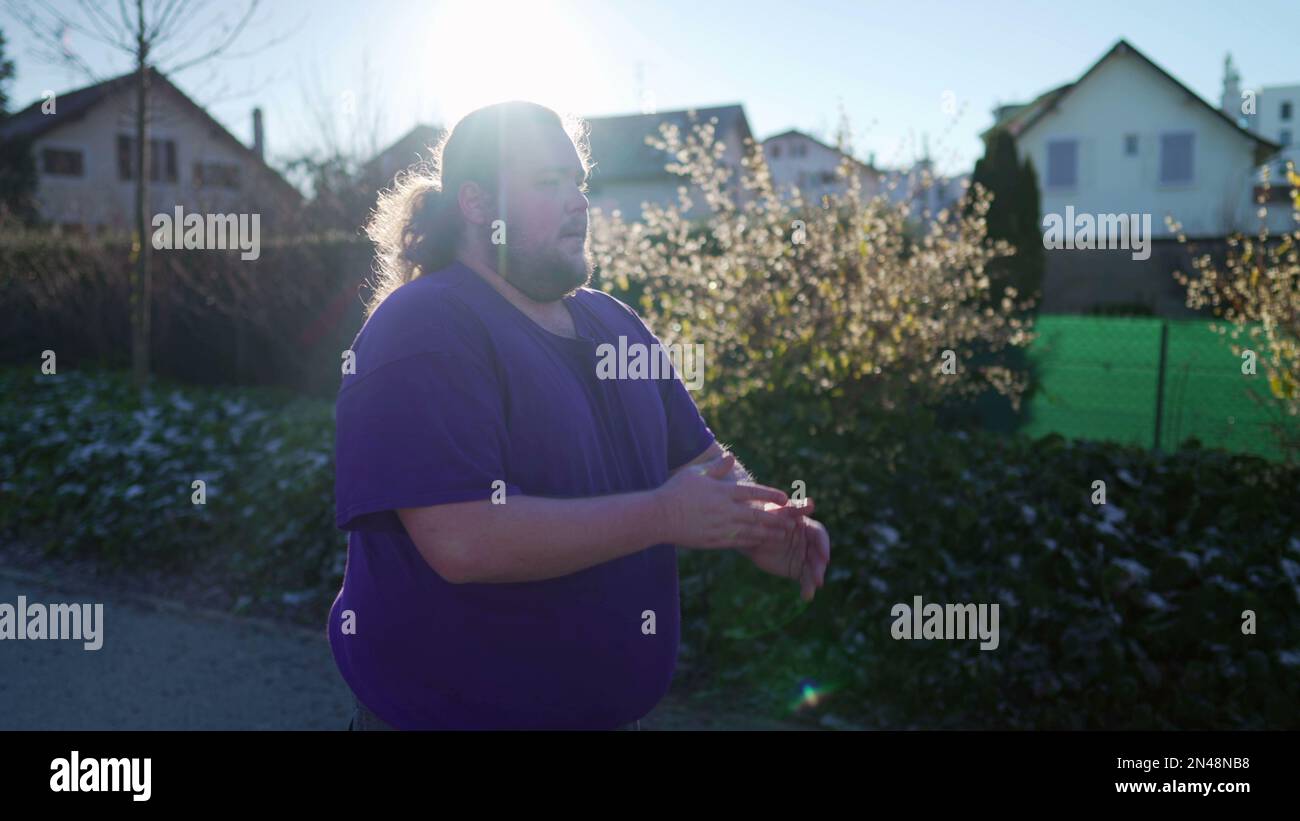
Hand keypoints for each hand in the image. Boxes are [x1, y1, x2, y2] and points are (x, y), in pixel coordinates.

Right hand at [655, 452, 790, 549]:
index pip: (753, 493)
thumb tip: (732, 457)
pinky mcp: (714, 541)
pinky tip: (761, 543)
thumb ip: (716, 467)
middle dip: (776, 519)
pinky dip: (752, 542)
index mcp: (722, 491)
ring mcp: (720, 527)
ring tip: (783, 535)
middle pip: (757, 515)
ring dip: (769, 533)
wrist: (659, 517)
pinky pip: (738, 542)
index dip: (770, 495)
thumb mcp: (696, 474)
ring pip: (751, 532)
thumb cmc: (675, 491)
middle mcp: (725, 510)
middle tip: (792, 522)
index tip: (784, 498)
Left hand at [739, 501, 830, 602]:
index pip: (820, 536)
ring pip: (813, 569)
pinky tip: (807, 596)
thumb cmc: (766, 517)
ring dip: (815, 579)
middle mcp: (809, 544)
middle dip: (819, 566)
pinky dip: (807, 588)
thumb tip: (811, 503)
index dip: (823, 546)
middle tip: (818, 576)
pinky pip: (805, 580)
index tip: (825, 556)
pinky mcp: (797, 570)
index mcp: (808, 527)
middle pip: (818, 555)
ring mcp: (804, 558)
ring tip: (814, 588)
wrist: (751, 534)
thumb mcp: (779, 511)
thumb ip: (795, 509)